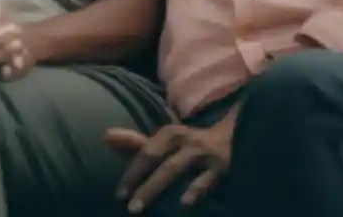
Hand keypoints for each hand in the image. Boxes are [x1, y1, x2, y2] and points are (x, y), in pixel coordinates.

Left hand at [106, 112, 234, 213]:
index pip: (145, 152)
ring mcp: (203, 153)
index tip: (119, 194)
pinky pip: (206, 179)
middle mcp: (184, 140)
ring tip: (142, 207)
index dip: (132, 173)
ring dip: (156, 187)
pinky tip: (183, 204)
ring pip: (174, 169)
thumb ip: (137, 142)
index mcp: (169, 134)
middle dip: (142, 184)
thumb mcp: (167, 140)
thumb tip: (106, 136)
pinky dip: (194, 190)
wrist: (236, 136)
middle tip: (130, 207)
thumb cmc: (192, 143)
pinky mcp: (222, 165)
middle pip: (157, 161)